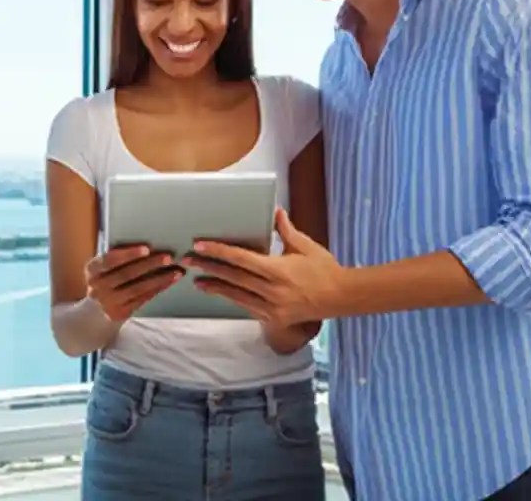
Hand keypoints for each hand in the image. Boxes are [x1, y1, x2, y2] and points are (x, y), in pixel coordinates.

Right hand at [86, 245, 182, 321]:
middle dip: (149, 264)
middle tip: (168, 257)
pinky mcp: (120, 313)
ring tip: (176, 271)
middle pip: (126, 274)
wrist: (95, 310)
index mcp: (92, 270)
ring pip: (138, 288)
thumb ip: (116, 256)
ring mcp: (108, 302)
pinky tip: (169, 281)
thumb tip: (146, 244)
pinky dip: (157, 289)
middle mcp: (97, 287)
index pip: (110, 260)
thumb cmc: (104, 279)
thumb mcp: (102, 267)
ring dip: (159, 279)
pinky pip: (142, 299)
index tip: (147, 248)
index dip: (128, 254)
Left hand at [186, 208, 345, 325]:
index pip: (241, 259)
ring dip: (215, 287)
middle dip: (209, 268)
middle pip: (233, 277)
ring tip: (197, 281)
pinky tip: (220, 293)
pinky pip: (247, 306)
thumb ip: (286, 230)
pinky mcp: (273, 318)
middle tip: (189, 260)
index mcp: (278, 270)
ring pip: (236, 295)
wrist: (341, 298)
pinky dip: (232, 298)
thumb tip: (276, 211)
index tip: (200, 245)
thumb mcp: (305, 246)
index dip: (218, 251)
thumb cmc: (324, 269)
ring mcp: (272, 307)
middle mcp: (272, 291)